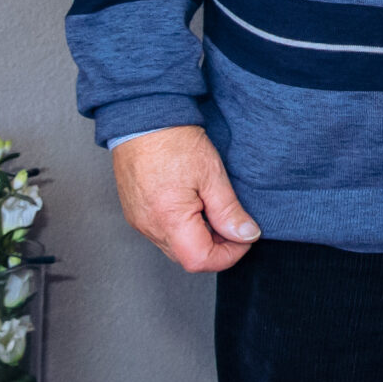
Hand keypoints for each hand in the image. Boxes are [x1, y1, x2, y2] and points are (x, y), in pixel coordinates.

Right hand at [112, 125, 259, 272]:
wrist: (143, 121)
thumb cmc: (174, 143)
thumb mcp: (212, 175)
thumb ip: (229, 211)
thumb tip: (246, 235)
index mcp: (168, 219)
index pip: (200, 260)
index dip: (228, 255)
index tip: (244, 237)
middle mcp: (149, 227)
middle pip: (187, 257)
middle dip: (217, 246)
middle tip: (234, 221)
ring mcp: (140, 222)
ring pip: (176, 247)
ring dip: (201, 237)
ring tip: (214, 208)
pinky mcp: (137, 214)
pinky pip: (164, 234)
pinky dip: (185, 228)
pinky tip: (196, 206)